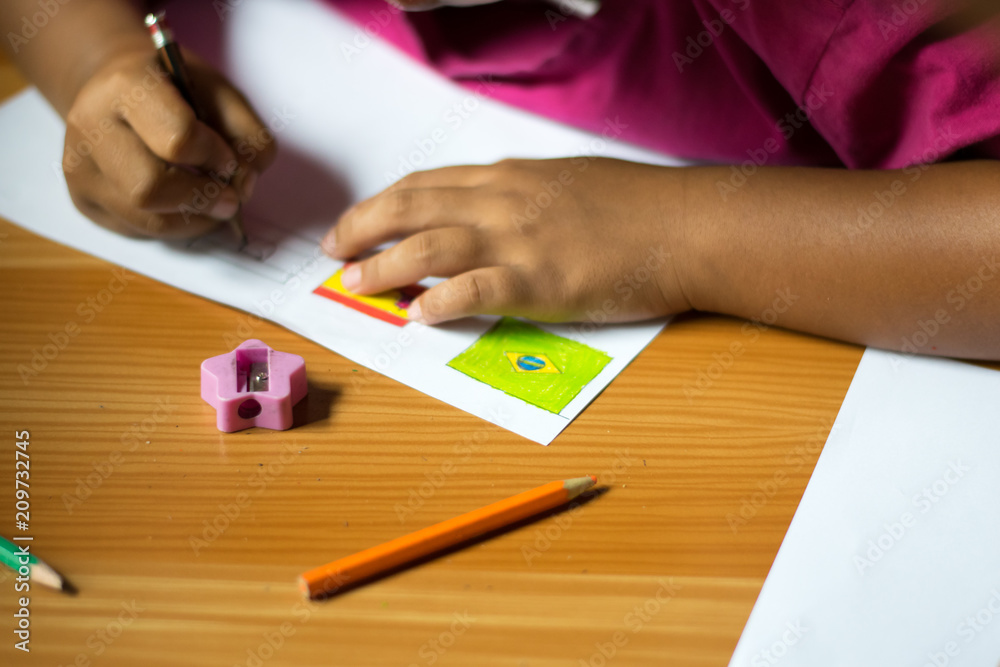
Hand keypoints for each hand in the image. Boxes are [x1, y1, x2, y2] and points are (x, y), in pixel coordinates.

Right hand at [62, 48, 276, 238]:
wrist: (116, 92)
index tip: (228, 160)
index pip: (177, 140)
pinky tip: (186, 206)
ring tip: (213, 203)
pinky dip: (176, 226)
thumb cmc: (173, 91)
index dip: (214, 158)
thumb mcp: (220, 93)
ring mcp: (80, 168)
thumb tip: (245, 185)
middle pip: (149, 189)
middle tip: (230, 198)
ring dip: (195, 220)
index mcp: (126, 87)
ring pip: (146, 220)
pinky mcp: (84, 201)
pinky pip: (140, 231)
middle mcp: (91, 127)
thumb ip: (247, 135)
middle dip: (202, 200)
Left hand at [322, 158, 693, 324]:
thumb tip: (487, 215)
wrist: (687, 225)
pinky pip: (478, 289)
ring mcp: (521, 240)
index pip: (426, 184)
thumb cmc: (636, 205)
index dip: (381, 204)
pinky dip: (441, 300)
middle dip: (363, 228)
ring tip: (355, 284)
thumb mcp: (566, 182)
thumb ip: (520, 197)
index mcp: (508, 177)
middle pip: (412, 207)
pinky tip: (418, 314)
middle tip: (334, 252)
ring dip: (385, 265)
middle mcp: (503, 201)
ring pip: (431, 244)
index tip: (355, 223)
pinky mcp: (543, 280)